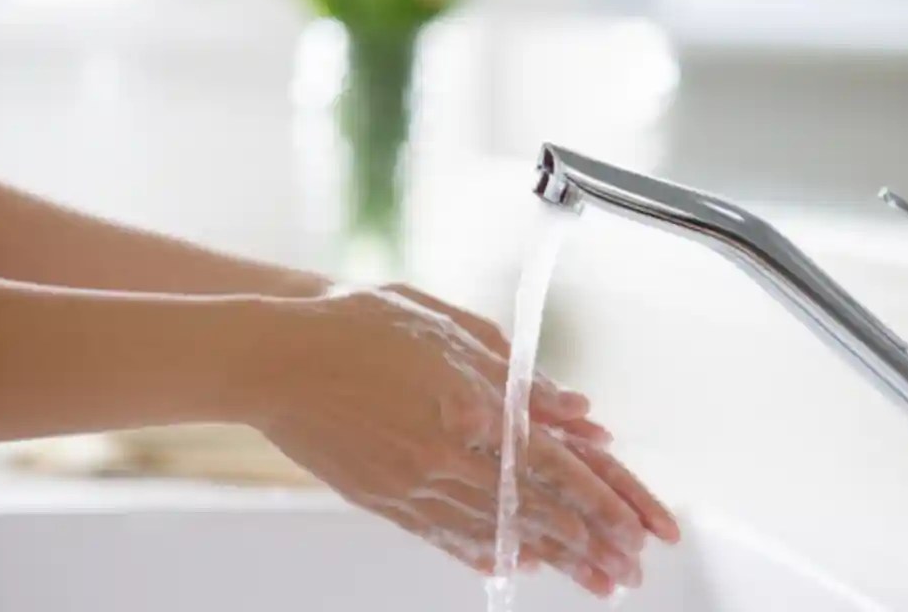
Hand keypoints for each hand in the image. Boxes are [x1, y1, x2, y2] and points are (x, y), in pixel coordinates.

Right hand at [250, 284, 679, 596]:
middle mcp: (445, 455)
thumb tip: (577, 409)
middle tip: (629, 570)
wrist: (271, 360)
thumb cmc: (355, 325)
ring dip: (552, 559)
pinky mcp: (384, 500)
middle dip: (590, 542)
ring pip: (496, 532)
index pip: (554, 465)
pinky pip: (447, 535)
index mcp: (467, 404)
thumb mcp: (444, 327)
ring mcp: (412, 484)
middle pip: (534, 510)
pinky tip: (516, 566)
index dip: (601, 500)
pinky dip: (488, 553)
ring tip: (593, 582)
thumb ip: (516, 374)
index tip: (636, 527)